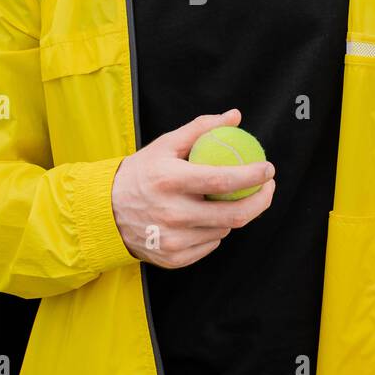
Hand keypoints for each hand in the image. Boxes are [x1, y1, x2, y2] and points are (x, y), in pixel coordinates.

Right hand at [111, 107, 275, 266]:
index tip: (268, 169)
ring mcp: (173, 239)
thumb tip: (235, 116)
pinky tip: (206, 218)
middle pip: (233, 214)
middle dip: (261, 200)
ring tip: (228, 199)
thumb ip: (201, 129)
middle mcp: (172, 212)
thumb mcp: (165, 145)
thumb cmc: (141, 173)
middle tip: (267, 187)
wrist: (105, 211)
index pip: (223, 179)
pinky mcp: (173, 257)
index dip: (253, 176)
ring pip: (224, 229)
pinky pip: (210, 245)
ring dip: (234, 214)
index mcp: (170, 180)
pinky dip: (215, 230)